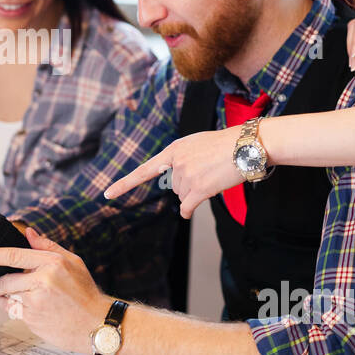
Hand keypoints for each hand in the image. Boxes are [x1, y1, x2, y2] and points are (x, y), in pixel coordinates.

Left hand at [0, 227, 112, 354]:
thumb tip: (28, 232)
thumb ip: (48, 247)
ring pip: (7, 297)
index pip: (13, 255)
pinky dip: (12, 309)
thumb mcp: (73, 263)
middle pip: (5, 280)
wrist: (97, 324)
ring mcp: (36, 302)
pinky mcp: (33, 320)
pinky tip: (20, 308)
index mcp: (52, 263)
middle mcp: (43, 281)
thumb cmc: (85, 294)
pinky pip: (13, 312)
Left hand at [103, 127, 242, 218]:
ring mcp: (185, 177)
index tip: (107, 194)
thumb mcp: (196, 144)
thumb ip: (181, 159)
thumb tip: (176, 182)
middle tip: (208, 171)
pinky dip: (188, 210)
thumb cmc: (226, 144)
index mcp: (172, 151)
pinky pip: (187, 207)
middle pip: (174, 187)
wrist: (246, 145)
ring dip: (196, 191)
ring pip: (183, 195)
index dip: (124, 184)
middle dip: (189, 183)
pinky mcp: (198, 189)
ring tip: (214, 176)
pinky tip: (191, 209)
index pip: (143, 171)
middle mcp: (175, 163)